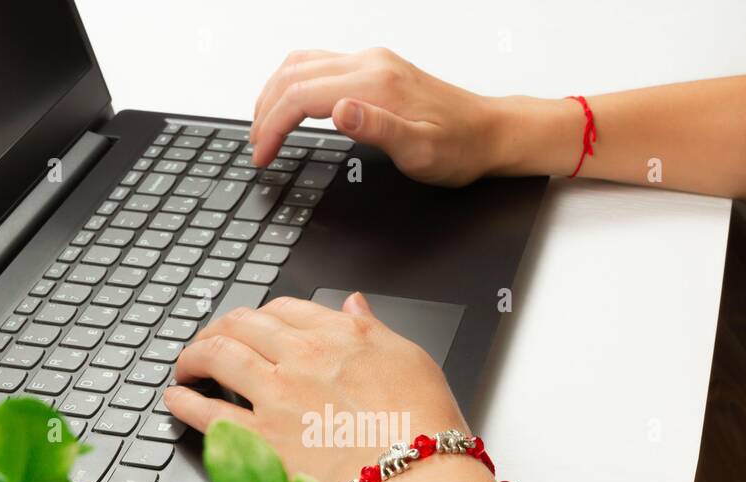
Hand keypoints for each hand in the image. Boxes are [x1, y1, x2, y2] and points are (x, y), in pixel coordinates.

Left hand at [163, 293, 466, 481]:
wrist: (413, 478)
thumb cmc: (423, 427)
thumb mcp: (410, 359)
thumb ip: (373, 330)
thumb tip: (355, 305)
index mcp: (338, 335)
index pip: (286, 309)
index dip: (266, 314)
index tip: (258, 325)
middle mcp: (301, 357)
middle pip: (243, 325)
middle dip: (222, 327)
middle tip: (213, 338)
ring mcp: (275, 396)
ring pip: (218, 356)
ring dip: (194, 355)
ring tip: (187, 364)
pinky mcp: (259, 438)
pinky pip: (208, 411)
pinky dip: (185, 401)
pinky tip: (176, 399)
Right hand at [249, 47, 504, 186]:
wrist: (489, 133)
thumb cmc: (459, 147)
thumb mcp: (421, 150)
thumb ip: (378, 129)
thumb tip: (339, 112)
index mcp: (375, 84)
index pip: (302, 96)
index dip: (273, 126)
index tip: (263, 155)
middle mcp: (370, 65)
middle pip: (294, 75)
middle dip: (264, 111)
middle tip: (256, 148)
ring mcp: (371, 63)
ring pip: (301, 65)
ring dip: (273, 94)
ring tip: (262, 128)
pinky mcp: (373, 69)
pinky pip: (318, 66)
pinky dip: (292, 85)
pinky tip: (290, 107)